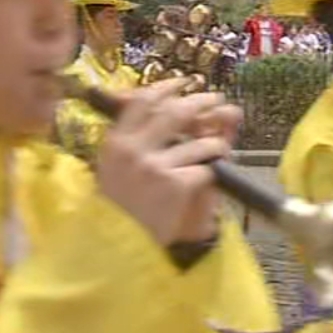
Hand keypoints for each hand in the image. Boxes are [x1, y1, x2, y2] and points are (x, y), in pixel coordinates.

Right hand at [97, 83, 239, 246]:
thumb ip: (136, 140)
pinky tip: (208, 181)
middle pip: (175, 111)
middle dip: (200, 102)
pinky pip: (204, 169)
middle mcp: (134, 149)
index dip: (167, 88)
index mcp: (116, 142)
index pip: (143, 100)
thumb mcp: (113, 170)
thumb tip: (168, 107)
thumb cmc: (117, 211)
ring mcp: (155, 166)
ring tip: (219, 147)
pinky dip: (210, 174)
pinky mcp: (175, 185)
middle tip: (216, 100)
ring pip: (198, 142)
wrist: (118, 249)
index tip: (184, 83)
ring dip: (215, 143)